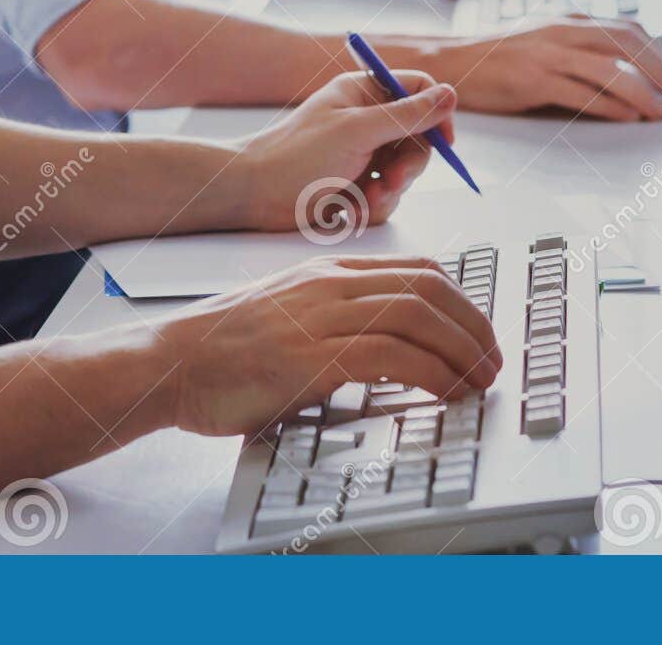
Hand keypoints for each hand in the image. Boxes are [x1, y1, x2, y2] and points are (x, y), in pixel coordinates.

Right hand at [161, 255, 503, 436]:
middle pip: (429, 287)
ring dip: (462, 351)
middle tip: (493, 361)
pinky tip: (447, 392)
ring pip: (418, 315)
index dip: (461, 300)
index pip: (417, 269)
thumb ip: (335, 320)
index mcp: (328, 270)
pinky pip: (391, 355)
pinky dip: (432, 373)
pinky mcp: (310, 355)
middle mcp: (330, 284)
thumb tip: (385, 349)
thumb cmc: (222, 348)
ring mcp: (320, 315)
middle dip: (474, 325)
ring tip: (480, 383)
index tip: (479, 333)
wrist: (167, 362)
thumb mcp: (289, 316)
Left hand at [235, 70, 457, 231]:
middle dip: (407, 166)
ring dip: (388, 192)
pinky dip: (371, 207)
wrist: (253, 195)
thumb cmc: (295, 156)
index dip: (436, 114)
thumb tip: (450, 96)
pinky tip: (348, 212)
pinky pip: (385, 197)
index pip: (418, 91)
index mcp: (364, 93)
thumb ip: (407, 115)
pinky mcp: (356, 184)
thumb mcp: (358, 131)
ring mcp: (362, 154)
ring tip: (362, 201)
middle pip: (418, 139)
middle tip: (390, 180)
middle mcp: (367, 121)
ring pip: (403, 173)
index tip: (444, 141)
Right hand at [431, 16, 661, 121]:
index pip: (623, 26)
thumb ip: (575, 47)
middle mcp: (561, 31)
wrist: (453, 63)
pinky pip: (584, 94)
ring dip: (641, 93)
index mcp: (566, 20)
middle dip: (657, 67)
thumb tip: (617, 68)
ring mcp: (547, 55)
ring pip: (609, 70)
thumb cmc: (498, 57)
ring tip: (657, 111)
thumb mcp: (541, 39)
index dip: (653, 48)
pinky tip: (627, 116)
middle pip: (625, 42)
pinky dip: (612, 106)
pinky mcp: (534, 81)